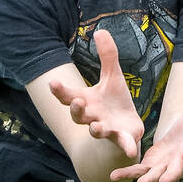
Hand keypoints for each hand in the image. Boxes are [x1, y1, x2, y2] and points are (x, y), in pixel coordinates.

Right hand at [47, 29, 143, 159]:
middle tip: (76, 102)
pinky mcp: (122, 139)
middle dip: (76, 110)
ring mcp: (106, 129)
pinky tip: (130, 151)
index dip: (59, 91)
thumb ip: (107, 56)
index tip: (52, 82)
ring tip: (96, 127)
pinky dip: (126, 148)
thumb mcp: (113, 76)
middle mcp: (92, 117)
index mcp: (86, 101)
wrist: (126, 128)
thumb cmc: (114, 102)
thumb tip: (100, 31)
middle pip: (78, 116)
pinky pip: (123, 145)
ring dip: (96, 129)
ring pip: (97, 131)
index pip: (68, 96)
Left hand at [108, 80, 182, 181]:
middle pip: (175, 170)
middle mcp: (178, 162)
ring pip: (154, 174)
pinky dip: (126, 173)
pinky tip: (113, 175)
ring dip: (147, 179)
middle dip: (170, 176)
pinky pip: (137, 171)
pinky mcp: (149, 167)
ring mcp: (163, 167)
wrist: (178, 140)